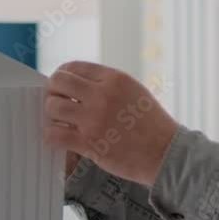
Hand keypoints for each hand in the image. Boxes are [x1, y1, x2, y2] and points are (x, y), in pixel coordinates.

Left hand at [43, 62, 177, 185]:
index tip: (60, 85)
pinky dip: (51, 136)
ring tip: (59, 121)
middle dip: (52, 91)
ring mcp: (94, 119)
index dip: (62, 75)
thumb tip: (79, 85)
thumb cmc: (153, 125)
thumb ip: (109, 85)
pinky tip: (59, 138)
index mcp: (115, 79)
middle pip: (59, 82)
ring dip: (52, 114)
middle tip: (54, 101)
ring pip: (53, 107)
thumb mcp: (135, 92)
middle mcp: (102, 95)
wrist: (167, 153)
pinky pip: (54, 135)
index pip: (73, 67)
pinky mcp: (89, 143)